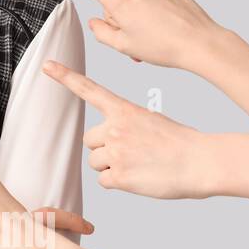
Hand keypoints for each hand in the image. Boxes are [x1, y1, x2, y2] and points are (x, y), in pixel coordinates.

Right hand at [37, 0, 225, 71]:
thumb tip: (97, 20)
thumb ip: (101, 31)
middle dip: (121, 17)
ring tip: (157, 33)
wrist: (203, 43)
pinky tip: (169, 23)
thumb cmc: (164, 48)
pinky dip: (157, 9)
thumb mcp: (123, 46)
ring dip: (140, 14)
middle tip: (139, 38)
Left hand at [41, 60, 216, 198]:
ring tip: (138, 165)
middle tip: (131, 152)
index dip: (65, 77)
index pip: (89, 89)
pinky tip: (139, 177)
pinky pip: (104, 181)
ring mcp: (116, 152)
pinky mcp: (119, 176)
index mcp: (124, 110)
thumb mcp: (151, 121)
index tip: (47, 66)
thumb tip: (110, 140)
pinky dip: (118, 183)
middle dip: (104, 148)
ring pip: (95, 162)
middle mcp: (116, 128)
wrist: (202, 162)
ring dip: (111, 167)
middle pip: (90, 140)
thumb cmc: (180, 143)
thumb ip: (125, 125)